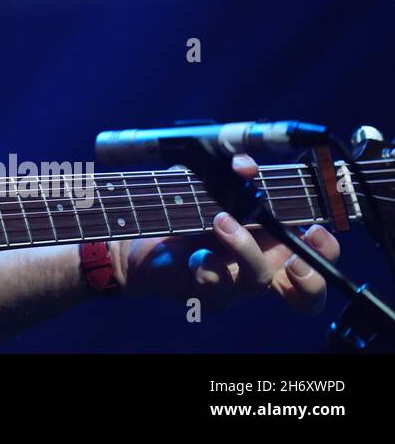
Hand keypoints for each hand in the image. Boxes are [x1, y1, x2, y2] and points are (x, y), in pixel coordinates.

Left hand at [111, 154, 339, 314]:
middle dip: (310, 273)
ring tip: (220, 220)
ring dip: (244, 247)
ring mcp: (234, 284)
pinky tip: (195, 255)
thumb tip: (246, 166)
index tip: (313, 229)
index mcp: (270, 239)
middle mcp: (259, 265)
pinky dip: (210, 269)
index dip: (324, 248)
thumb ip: (231, 170)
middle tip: (295, 254)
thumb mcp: (206, 180)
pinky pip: (218, 290)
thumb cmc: (179, 207)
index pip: (314, 252)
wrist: (134, 235)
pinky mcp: (205, 293)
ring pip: (258, 280)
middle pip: (307, 287)